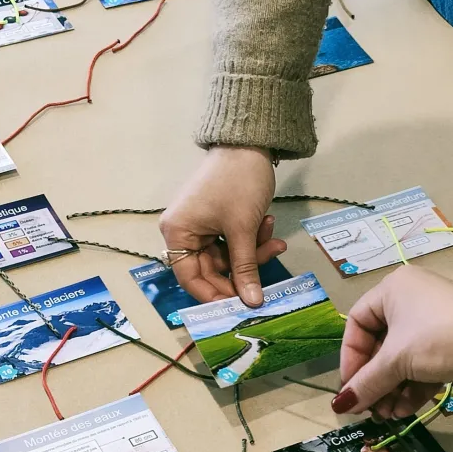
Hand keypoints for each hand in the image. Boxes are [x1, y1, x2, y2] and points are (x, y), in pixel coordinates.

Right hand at [158, 145, 283, 306]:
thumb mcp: (243, 231)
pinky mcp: (218, 218)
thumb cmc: (238, 184)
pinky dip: (252, 239)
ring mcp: (201, 224)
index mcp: (178, 232)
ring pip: (228, 256)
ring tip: (275, 240)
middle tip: (266, 278)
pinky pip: (233, 241)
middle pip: (212, 269)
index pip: (190, 278)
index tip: (237, 307)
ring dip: (253, 252)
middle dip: (243, 269)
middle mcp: (183, 230)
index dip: (214, 295)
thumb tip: (250, 302)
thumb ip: (245, 269)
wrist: (250, 143)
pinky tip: (268, 226)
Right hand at [333, 267, 452, 418]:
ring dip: (392, 390)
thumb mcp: (397, 360)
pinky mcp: (449, 342)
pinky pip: (422, 365)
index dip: (350, 358)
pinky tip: (405, 410)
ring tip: (388, 415)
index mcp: (391, 291)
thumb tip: (339, 406)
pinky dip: (412, 387)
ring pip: (402, 360)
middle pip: (379, 346)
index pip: (357, 324)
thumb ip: (366, 384)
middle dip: (374, 382)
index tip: (351, 388)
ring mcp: (431, 323)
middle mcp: (409, 301)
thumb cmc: (437, 338)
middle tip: (370, 409)